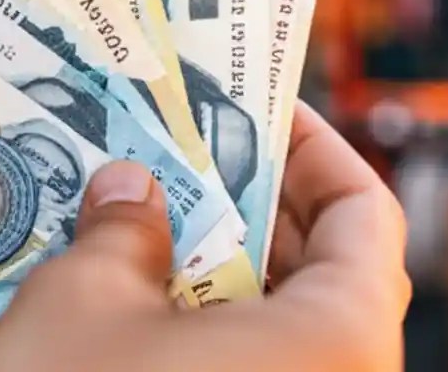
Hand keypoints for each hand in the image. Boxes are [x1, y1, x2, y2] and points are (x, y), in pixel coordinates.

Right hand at [0, 102, 409, 371]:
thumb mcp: (81, 306)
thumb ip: (118, 230)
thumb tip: (127, 188)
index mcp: (340, 339)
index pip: (367, 213)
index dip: (316, 149)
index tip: (261, 107)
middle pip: (324, 271)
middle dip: (249, 206)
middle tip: (183, 153)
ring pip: (280, 331)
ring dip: (214, 271)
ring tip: (143, 217)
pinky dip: (203, 334)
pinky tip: (131, 305)